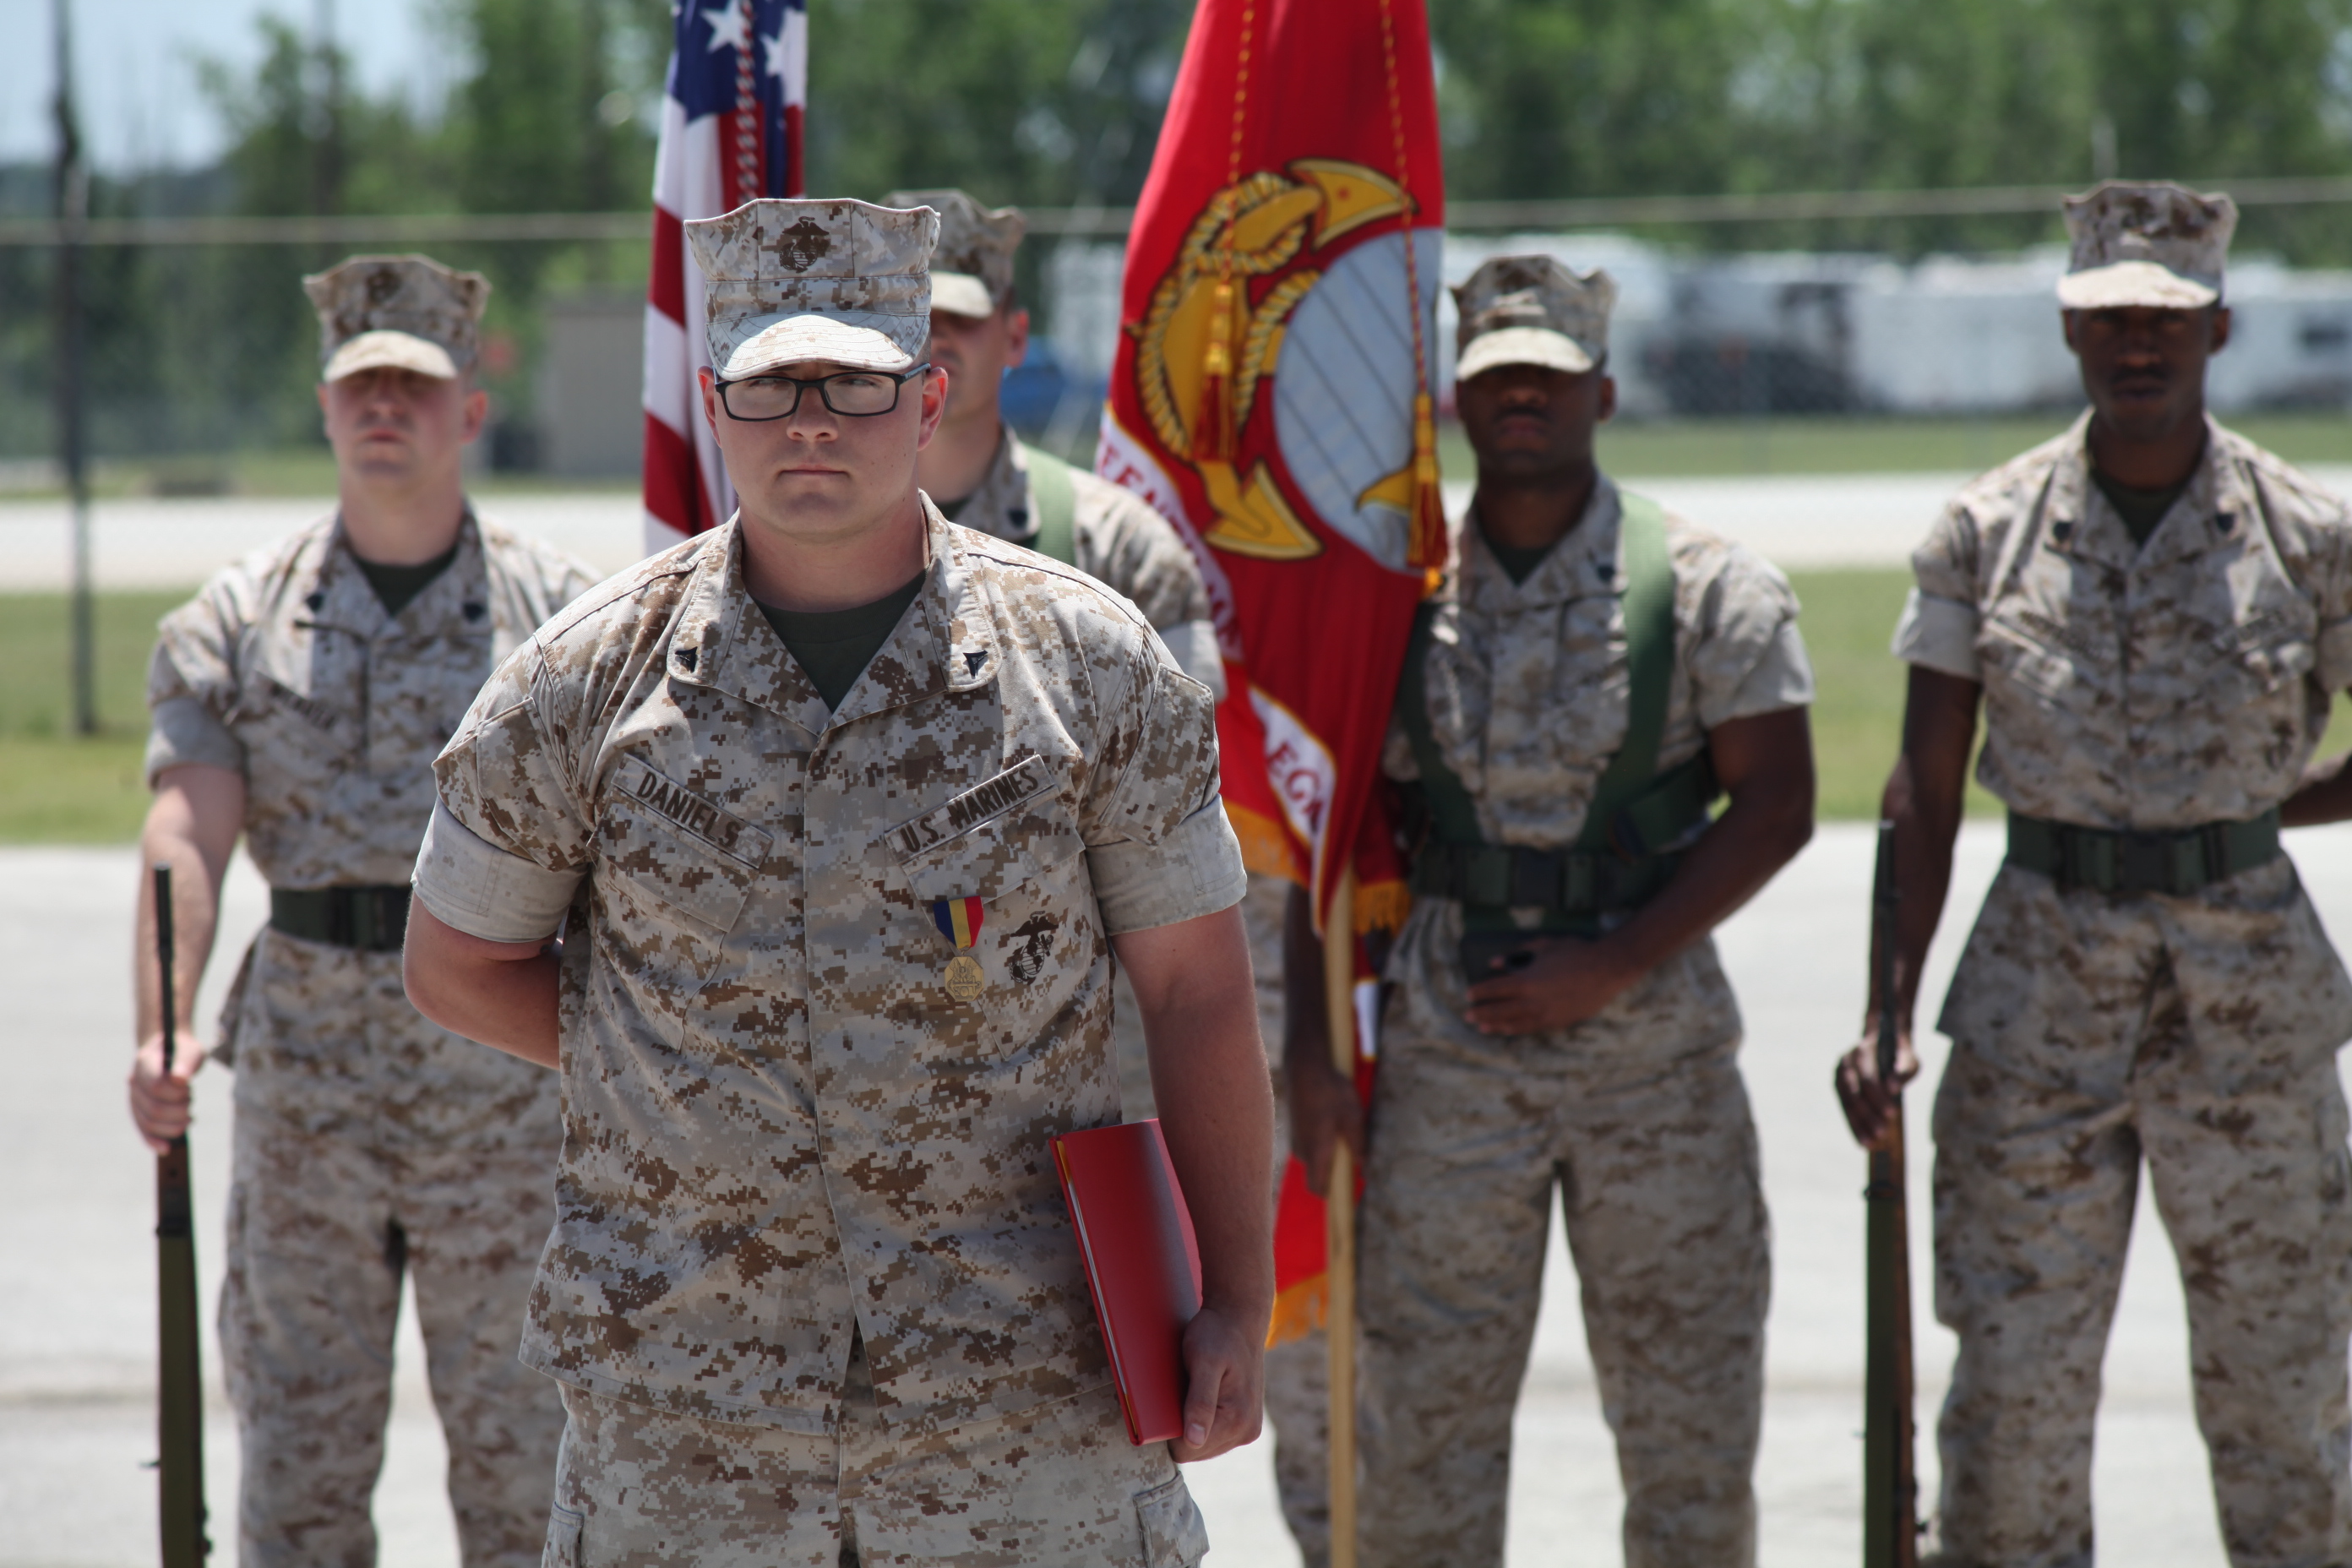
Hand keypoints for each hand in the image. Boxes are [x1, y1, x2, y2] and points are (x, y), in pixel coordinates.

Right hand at [129, 1028, 208, 1153]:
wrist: (171, 1053)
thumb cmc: (184, 1052)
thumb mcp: (192, 1050)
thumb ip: (187, 1061)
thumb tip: (181, 1079)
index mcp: (144, 1063)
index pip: (157, 1086)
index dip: (177, 1093)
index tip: (188, 1087)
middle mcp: (134, 1081)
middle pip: (155, 1109)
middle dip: (179, 1110)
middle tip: (190, 1099)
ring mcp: (134, 1098)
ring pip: (149, 1122)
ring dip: (174, 1123)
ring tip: (187, 1113)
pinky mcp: (138, 1111)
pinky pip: (143, 1130)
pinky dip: (154, 1141)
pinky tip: (166, 1148)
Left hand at [1171, 1302, 1264, 1461]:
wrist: (1240, 1319)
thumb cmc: (1218, 1335)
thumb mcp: (1203, 1361)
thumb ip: (1200, 1402)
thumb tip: (1194, 1440)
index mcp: (1237, 1420)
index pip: (1186, 1451)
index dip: (1169, 1430)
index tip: (1168, 1401)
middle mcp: (1246, 1431)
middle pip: (1194, 1451)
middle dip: (1181, 1426)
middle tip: (1181, 1391)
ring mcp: (1248, 1429)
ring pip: (1202, 1446)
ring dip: (1191, 1423)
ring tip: (1193, 1391)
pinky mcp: (1245, 1423)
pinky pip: (1213, 1436)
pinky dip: (1202, 1420)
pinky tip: (1201, 1395)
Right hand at [1286, 1052, 1363, 1198]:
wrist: (1305, 1067)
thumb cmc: (1331, 1092)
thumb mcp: (1353, 1117)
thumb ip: (1358, 1145)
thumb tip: (1363, 1168)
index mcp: (1316, 1152)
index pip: (1317, 1188)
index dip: (1331, 1197)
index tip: (1347, 1199)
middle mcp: (1302, 1150)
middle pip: (1317, 1174)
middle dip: (1334, 1175)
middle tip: (1355, 1164)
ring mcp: (1296, 1138)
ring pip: (1313, 1158)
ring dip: (1328, 1157)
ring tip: (1347, 1139)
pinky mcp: (1296, 1127)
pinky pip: (1309, 1145)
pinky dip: (1321, 1144)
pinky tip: (1334, 1125)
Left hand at [1463, 934, 1639, 1034]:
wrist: (1607, 970)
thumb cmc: (1575, 952)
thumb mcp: (1543, 946)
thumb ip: (1517, 954)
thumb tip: (1495, 962)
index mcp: (1528, 980)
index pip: (1496, 989)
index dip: (1481, 992)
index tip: (1468, 994)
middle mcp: (1534, 1001)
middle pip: (1501, 1009)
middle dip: (1482, 1012)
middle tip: (1467, 1016)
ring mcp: (1546, 1014)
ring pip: (1515, 1023)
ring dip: (1496, 1025)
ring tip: (1482, 1027)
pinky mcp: (1558, 1021)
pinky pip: (1531, 1028)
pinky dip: (1516, 1029)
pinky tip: (1507, 1030)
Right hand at [1834, 1022, 1917, 1149]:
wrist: (1880, 1042)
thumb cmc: (1898, 1054)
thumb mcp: (1909, 1058)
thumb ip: (1903, 1070)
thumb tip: (1892, 1089)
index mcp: (1864, 1050)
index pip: (1869, 1078)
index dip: (1879, 1097)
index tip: (1893, 1114)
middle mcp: (1847, 1060)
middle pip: (1855, 1093)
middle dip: (1868, 1116)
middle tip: (1882, 1134)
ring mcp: (1839, 1072)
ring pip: (1846, 1103)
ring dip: (1858, 1124)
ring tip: (1870, 1143)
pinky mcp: (1838, 1084)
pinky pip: (1844, 1108)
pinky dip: (1853, 1124)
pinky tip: (1861, 1139)